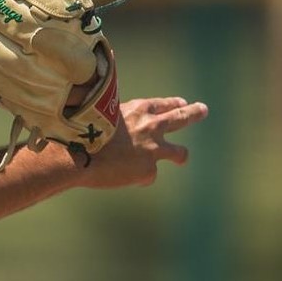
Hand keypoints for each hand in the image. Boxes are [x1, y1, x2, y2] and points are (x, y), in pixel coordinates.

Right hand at [81, 97, 208, 188]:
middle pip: (181, 117)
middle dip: (193, 113)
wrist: (79, 154)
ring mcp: (153, 149)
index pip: (162, 104)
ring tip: (182, 158)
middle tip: (202, 109)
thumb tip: (120, 128)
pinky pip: (147, 175)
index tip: (180, 102)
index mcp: (139, 110)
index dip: (172, 103)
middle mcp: (151, 127)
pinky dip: (137, 176)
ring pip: (179, 152)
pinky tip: (124, 177)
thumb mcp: (101, 115)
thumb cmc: (83, 132)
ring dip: (180, 155)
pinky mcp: (149, 170)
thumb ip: (118, 120)